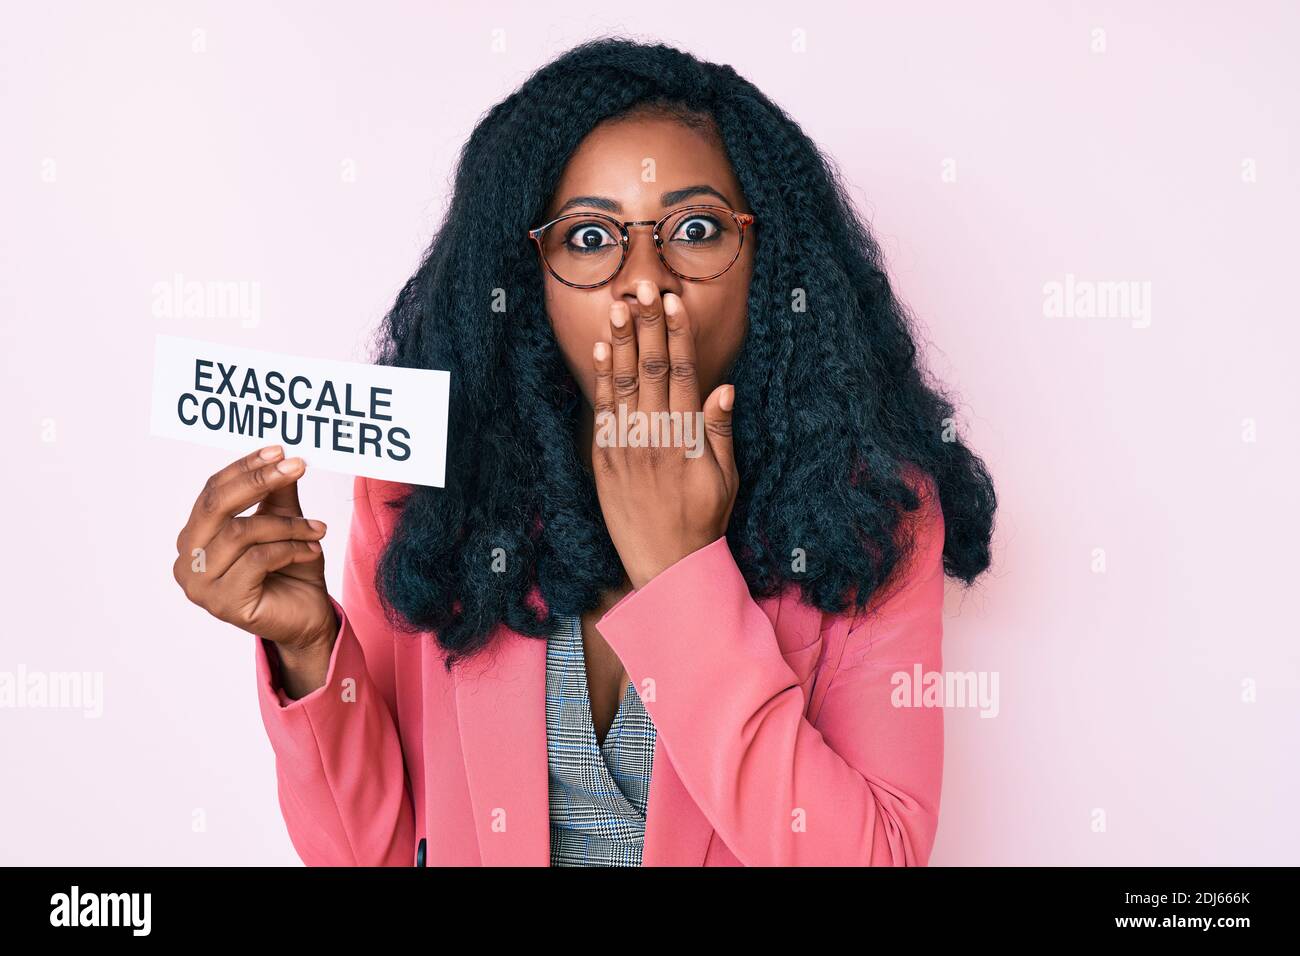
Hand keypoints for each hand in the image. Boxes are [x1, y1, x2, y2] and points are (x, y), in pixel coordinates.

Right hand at [172, 445, 336, 654]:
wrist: (308, 618)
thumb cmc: (291, 571)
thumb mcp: (285, 524)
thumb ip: (276, 493)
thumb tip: (280, 456)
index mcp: (193, 536)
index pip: (212, 492)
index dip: (245, 468)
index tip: (279, 451)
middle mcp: (186, 560)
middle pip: (216, 506)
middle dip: (258, 482)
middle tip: (297, 466)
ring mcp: (200, 585)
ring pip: (241, 533)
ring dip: (287, 525)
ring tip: (318, 528)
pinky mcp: (223, 603)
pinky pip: (258, 560)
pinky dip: (290, 549)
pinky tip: (312, 550)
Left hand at [591, 280, 738, 589]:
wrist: (665, 565)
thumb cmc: (703, 520)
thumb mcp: (725, 479)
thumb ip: (719, 432)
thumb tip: (724, 389)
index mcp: (686, 438)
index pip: (680, 374)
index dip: (676, 335)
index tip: (671, 303)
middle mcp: (653, 437)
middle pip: (649, 370)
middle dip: (646, 326)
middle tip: (642, 288)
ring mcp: (625, 448)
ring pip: (622, 384)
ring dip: (620, 343)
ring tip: (619, 308)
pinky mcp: (605, 461)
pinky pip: (602, 412)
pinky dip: (601, 380)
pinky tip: (601, 351)